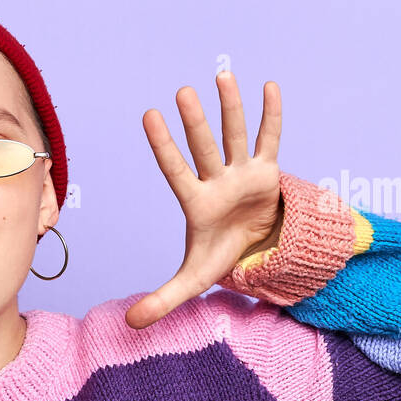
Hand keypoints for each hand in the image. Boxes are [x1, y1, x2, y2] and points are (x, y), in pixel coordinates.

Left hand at [126, 71, 283, 328]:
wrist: (255, 250)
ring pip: (236, 136)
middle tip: (183, 91)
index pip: (176, 170)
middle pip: (205, 148)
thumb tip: (129, 326)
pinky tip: (269, 86)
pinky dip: (271, 115)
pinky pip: (270, 139)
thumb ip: (163, 299)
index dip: (163, 146)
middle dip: (196, 123)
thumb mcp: (193, 279)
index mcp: (196, 202)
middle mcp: (217, 181)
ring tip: (222, 75)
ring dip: (231, 108)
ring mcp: (242, 174)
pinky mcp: (268, 172)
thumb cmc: (219, 255)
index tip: (148, 115)